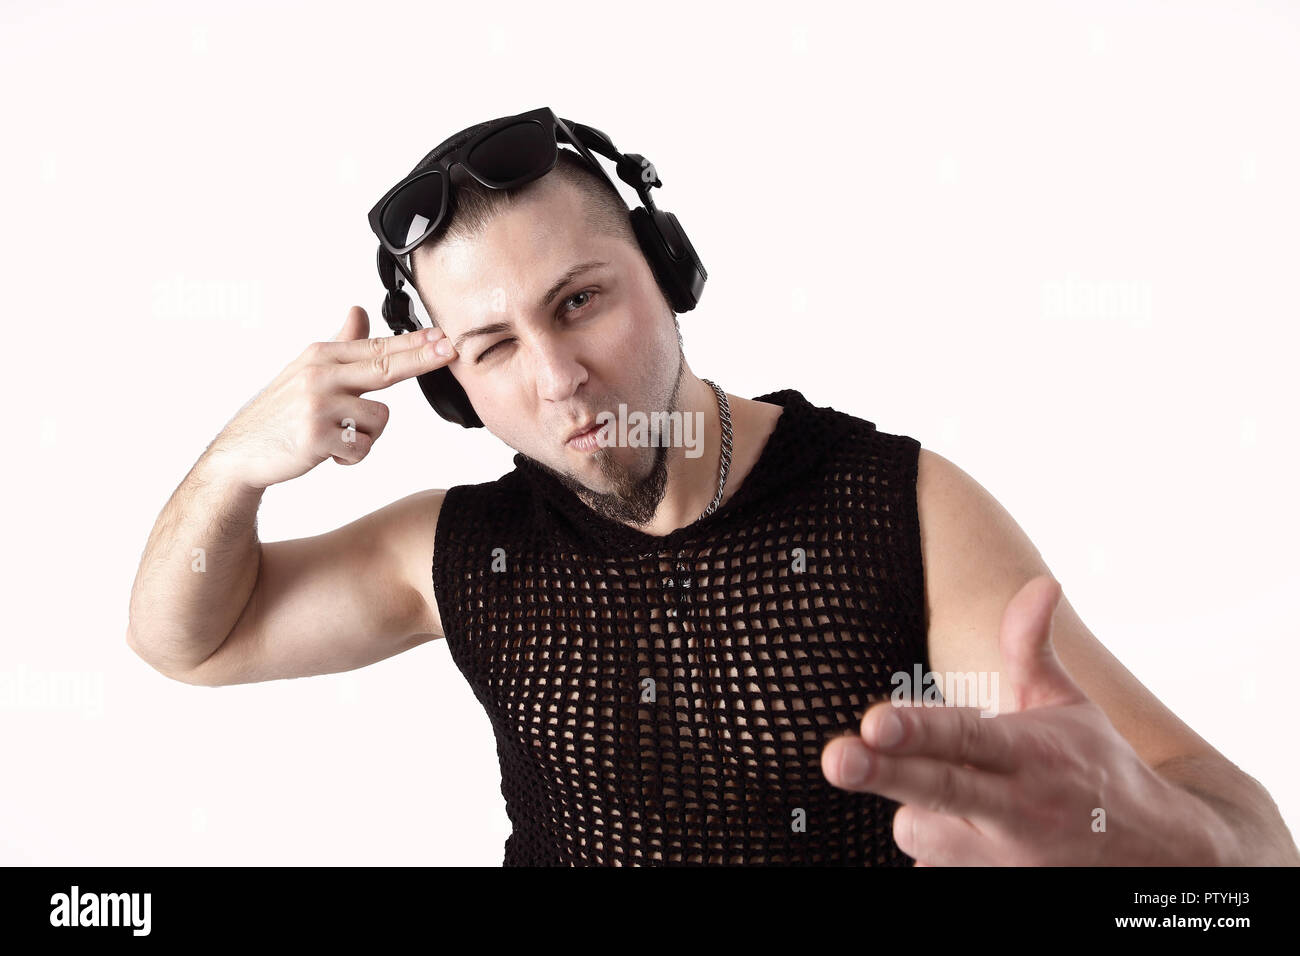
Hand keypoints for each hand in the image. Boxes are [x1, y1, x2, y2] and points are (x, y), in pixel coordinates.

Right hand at [206, 305, 456, 490]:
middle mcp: (319, 375)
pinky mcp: (316, 436)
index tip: (443, 336)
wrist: (241, 453)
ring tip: (339, 436)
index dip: (414, 343)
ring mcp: (317, 405)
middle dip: (422, 359)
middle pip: (385, 367)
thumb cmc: (280, 413)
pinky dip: (352, 458)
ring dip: (366, 436)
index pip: (376, 347)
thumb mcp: (306, 370)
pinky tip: (329, 453)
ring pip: (379, 420)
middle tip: (450, 351)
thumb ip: (340, 344)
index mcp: (320, 356)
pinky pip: (362, 448)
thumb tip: (359, 311)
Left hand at [820, 575, 1232, 864]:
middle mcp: (1015, 810)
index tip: (873, 722)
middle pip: (936, 789)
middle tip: (837, 758)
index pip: (967, 738)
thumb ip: (1031, 647)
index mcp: (1030, 755)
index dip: (918, 730)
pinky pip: (932, 865)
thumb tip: (1042, 584)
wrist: (1158, 855)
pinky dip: (936, 846)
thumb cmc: (1097, 769)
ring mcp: (1003, 859)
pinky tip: (966, 832)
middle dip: (882, 774)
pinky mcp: (992, 888)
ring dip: (916, 810)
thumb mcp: (1068, 704)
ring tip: (956, 797)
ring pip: (920, 832)